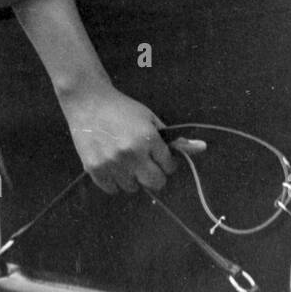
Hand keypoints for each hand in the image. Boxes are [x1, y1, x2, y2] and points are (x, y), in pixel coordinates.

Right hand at [59, 85, 176, 194]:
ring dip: (132, 178)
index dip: (167, 162)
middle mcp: (132, 154)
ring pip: (133, 188)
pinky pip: (112, 189)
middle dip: (155, 175)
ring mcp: (112, 163)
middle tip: (146, 165)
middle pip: (155, 183)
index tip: (159, 157)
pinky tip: (112, 165)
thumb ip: (173, 138)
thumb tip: (201, 148)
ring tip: (125, 161)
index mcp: (148, 139)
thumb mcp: (150, 118)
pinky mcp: (95, 169)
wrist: (88, 102)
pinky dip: (114, 181)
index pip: (169, 166)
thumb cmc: (122, 109)